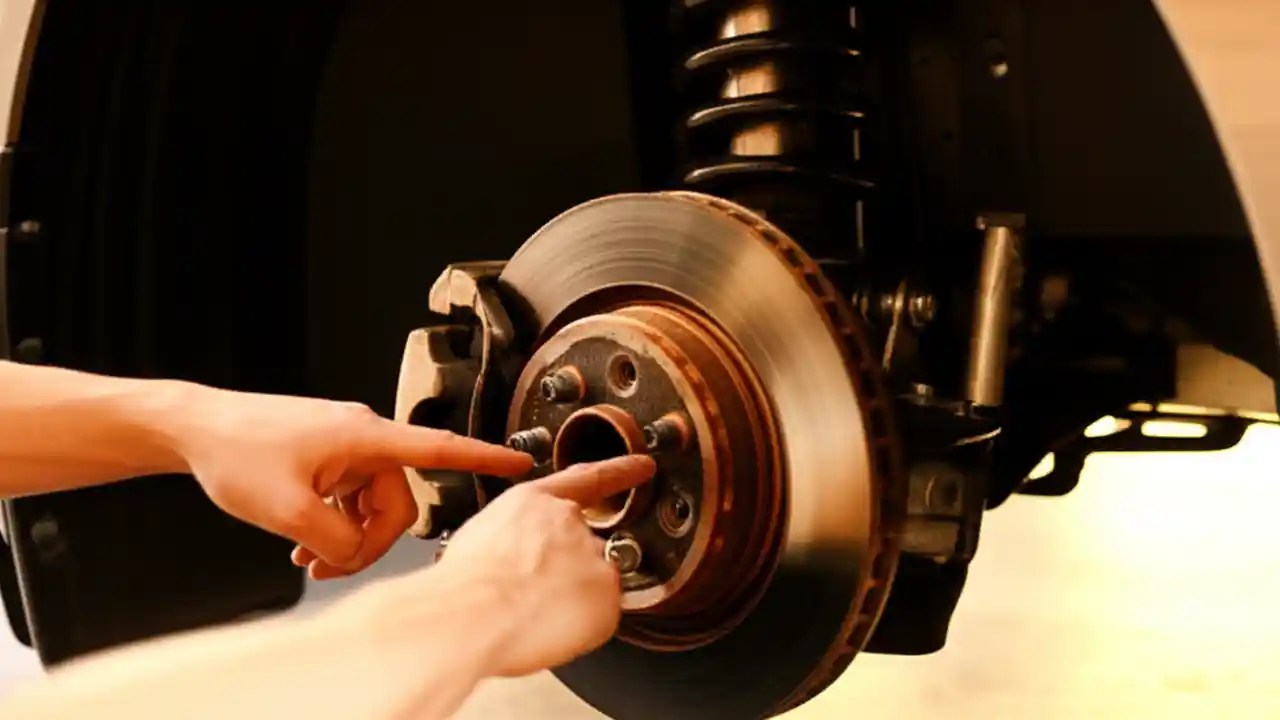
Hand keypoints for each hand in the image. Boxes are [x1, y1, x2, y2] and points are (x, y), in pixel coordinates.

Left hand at [172, 386, 532, 577]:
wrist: (196, 430)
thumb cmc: (236, 451)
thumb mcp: (286, 511)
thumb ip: (336, 538)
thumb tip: (358, 551)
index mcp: (365, 437)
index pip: (440, 447)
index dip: (485, 458)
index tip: (520, 463)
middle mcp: (361, 436)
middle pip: (396, 501)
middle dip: (368, 540)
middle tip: (329, 565)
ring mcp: (343, 446)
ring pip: (370, 504)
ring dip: (345, 537)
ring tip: (307, 559)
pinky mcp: (326, 455)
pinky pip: (348, 496)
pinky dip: (333, 523)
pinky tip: (304, 543)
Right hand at [436, 454, 656, 676]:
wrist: (475, 616)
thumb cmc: (465, 585)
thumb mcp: (480, 537)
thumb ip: (514, 535)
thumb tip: (519, 556)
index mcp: (534, 503)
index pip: (586, 480)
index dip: (619, 471)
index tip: (643, 466)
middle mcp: (570, 523)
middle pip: (582, 546)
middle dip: (564, 570)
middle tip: (530, 595)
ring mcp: (593, 557)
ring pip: (590, 582)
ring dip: (570, 598)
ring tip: (533, 615)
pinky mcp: (606, 596)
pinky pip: (599, 614)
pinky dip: (581, 625)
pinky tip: (551, 628)